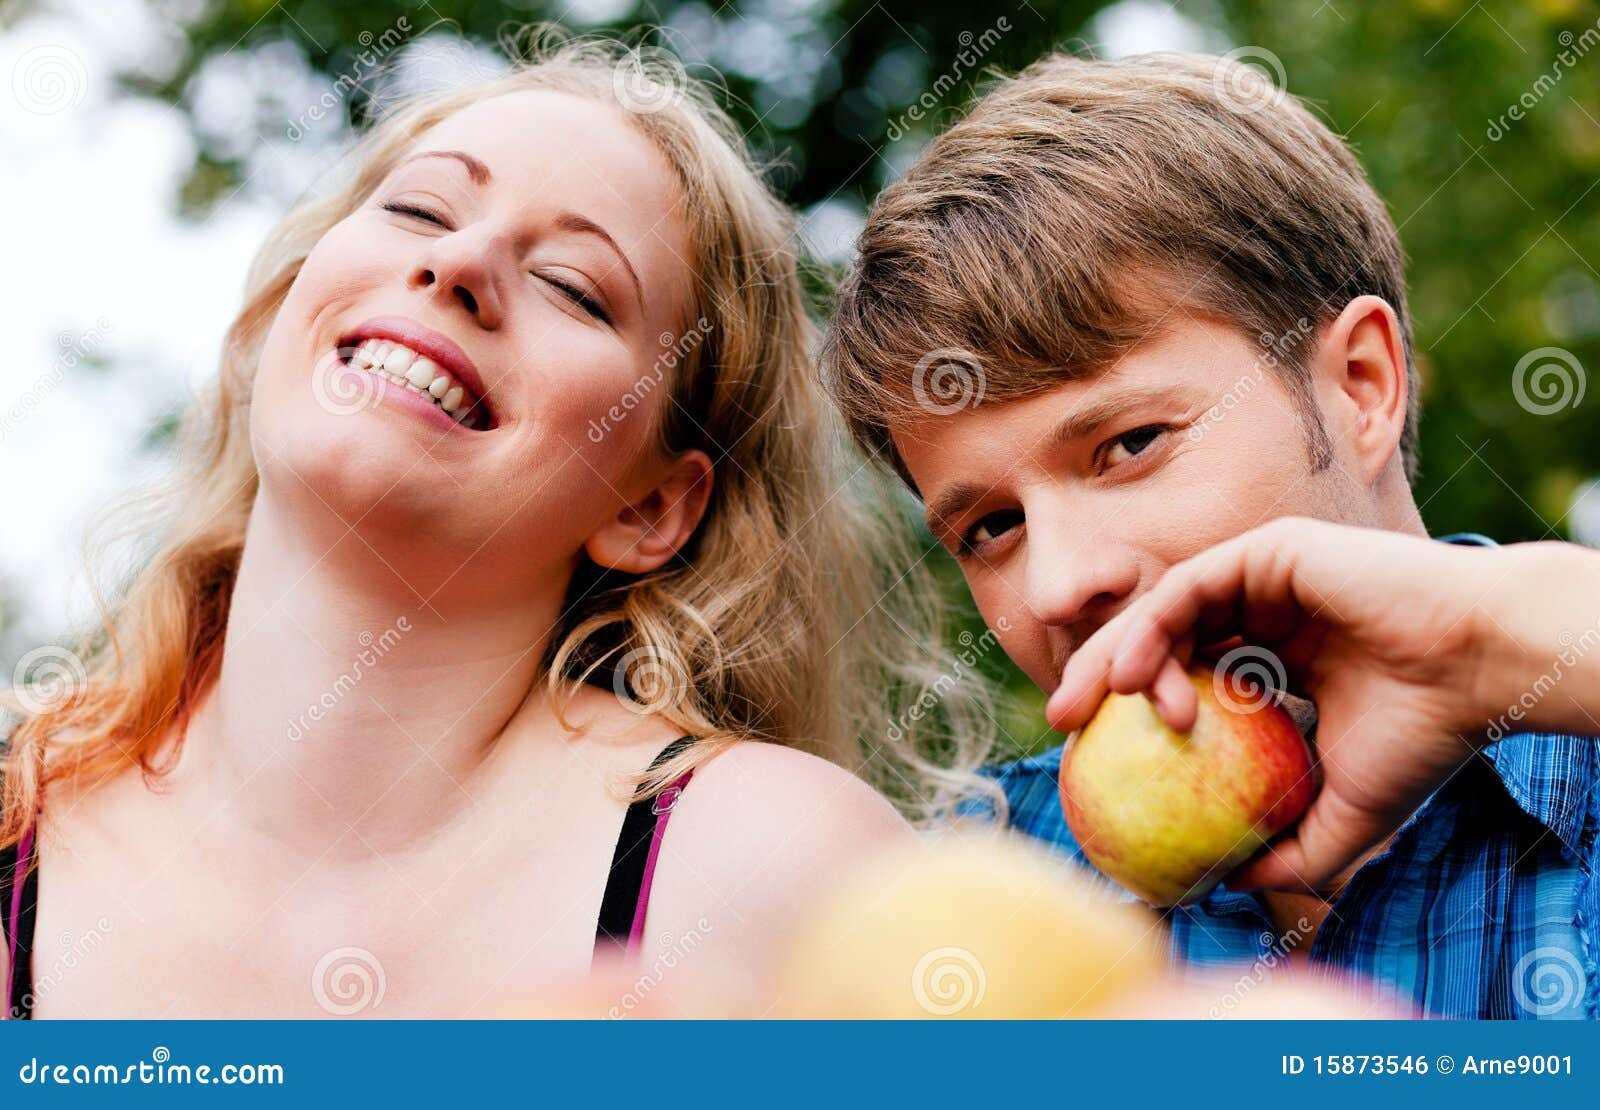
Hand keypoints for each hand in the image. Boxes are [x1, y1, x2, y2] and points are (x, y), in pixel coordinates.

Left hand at [1044, 517, 1597, 893]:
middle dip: (1100, 678)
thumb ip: (1285, 851)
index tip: (1091, 753)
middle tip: (1059, 723)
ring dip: (1119, 658)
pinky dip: (1150, 630)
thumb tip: (1222, 886)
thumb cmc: (1425, 740)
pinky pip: (1186, 589)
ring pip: (1163, 612)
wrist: (1482, 672)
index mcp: (1282, 661)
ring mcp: (1266, 578)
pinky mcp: (1268, 551)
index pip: (1188, 677)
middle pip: (1161, 639)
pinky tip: (1129, 678)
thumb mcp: (1343, 818)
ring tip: (1086, 708)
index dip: (1133, 711)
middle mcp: (1267, 613)